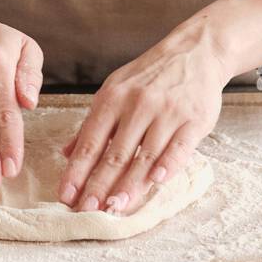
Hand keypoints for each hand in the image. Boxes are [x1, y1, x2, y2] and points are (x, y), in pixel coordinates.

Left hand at [56, 21, 229, 215]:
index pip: (91, 141)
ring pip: (145, 155)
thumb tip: (67, 152)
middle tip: (87, 211)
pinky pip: (179, 146)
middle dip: (99, 185)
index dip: (78, 170)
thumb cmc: (151, 75)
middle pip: (115, 153)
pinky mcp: (194, 119)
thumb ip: (93, 123)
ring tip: (115, 207)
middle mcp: (138, 104)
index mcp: (113, 97)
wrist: (195, 51)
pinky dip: (168, 164)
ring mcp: (167, 112)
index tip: (66, 195)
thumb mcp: (116, 89)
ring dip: (129, 185)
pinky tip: (156, 181)